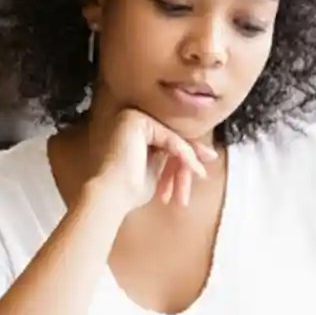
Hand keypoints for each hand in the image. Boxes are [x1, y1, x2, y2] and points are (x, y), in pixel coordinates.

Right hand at [89, 108, 218, 212]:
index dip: (186, 154)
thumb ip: (167, 158)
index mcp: (131, 130)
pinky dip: (184, 154)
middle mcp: (129, 119)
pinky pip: (170, 138)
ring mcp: (131, 117)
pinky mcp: (136, 121)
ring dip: (188, 159)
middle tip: (204, 172)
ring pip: (172, 137)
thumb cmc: (129, 191)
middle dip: (191, 156)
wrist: (111, 196)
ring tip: (199, 176)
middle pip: (170, 136)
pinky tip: (194, 168)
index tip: (201, 169)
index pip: (165, 139)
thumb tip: (193, 154)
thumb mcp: (155, 171)